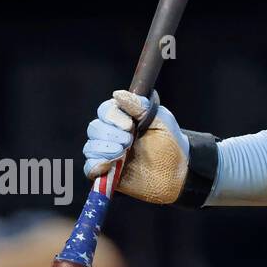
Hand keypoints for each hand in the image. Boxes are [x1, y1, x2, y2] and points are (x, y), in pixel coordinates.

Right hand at [83, 90, 189, 204]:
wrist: (177, 173)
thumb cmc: (171, 144)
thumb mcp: (162, 121)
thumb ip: (141, 107)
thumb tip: (118, 94)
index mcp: (125, 119)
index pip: (106, 110)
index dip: (112, 116)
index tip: (129, 125)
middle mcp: (113, 135)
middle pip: (95, 128)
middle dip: (110, 134)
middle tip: (129, 142)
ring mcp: (109, 153)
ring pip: (90, 147)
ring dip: (104, 149)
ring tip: (123, 154)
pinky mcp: (107, 172)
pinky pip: (89, 168)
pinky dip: (95, 166)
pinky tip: (109, 165)